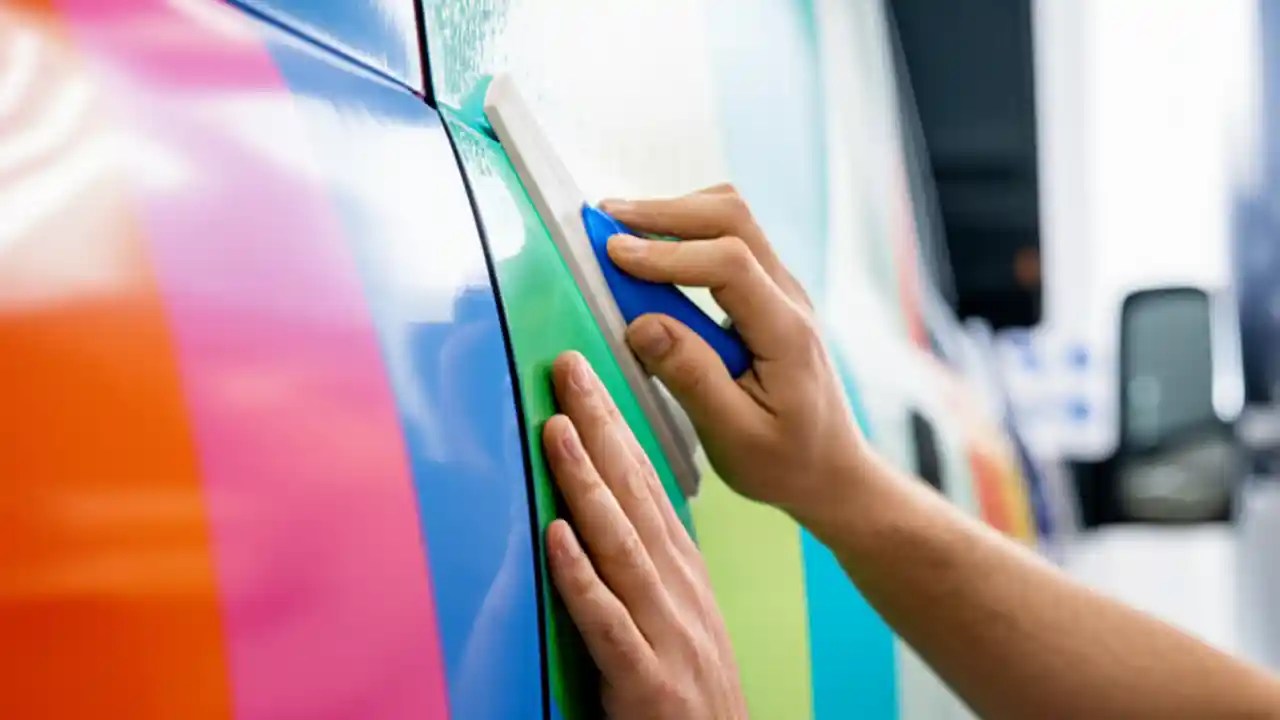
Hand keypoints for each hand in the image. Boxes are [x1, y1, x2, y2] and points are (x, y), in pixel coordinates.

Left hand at [544, 351, 746, 718]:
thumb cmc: (689, 687)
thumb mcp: (674, 614)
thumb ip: (640, 565)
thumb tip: (600, 510)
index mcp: (680, 570)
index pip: (645, 482)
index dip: (615, 426)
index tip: (587, 375)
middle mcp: (677, 589)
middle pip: (635, 496)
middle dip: (600, 428)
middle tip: (569, 369)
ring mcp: (665, 632)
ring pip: (621, 545)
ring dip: (586, 484)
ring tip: (557, 430)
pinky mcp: (646, 680)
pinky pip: (607, 622)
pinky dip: (582, 577)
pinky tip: (557, 536)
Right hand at [600, 186, 866, 527]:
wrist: (832, 471)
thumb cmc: (784, 463)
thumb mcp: (733, 436)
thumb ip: (690, 377)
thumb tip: (640, 324)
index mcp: (787, 332)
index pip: (729, 262)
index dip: (667, 253)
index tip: (612, 256)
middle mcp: (790, 297)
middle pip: (733, 216)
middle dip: (665, 212)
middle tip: (604, 221)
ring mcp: (782, 291)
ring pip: (733, 219)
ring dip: (674, 217)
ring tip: (619, 232)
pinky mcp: (768, 295)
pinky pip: (729, 242)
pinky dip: (684, 236)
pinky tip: (649, 254)